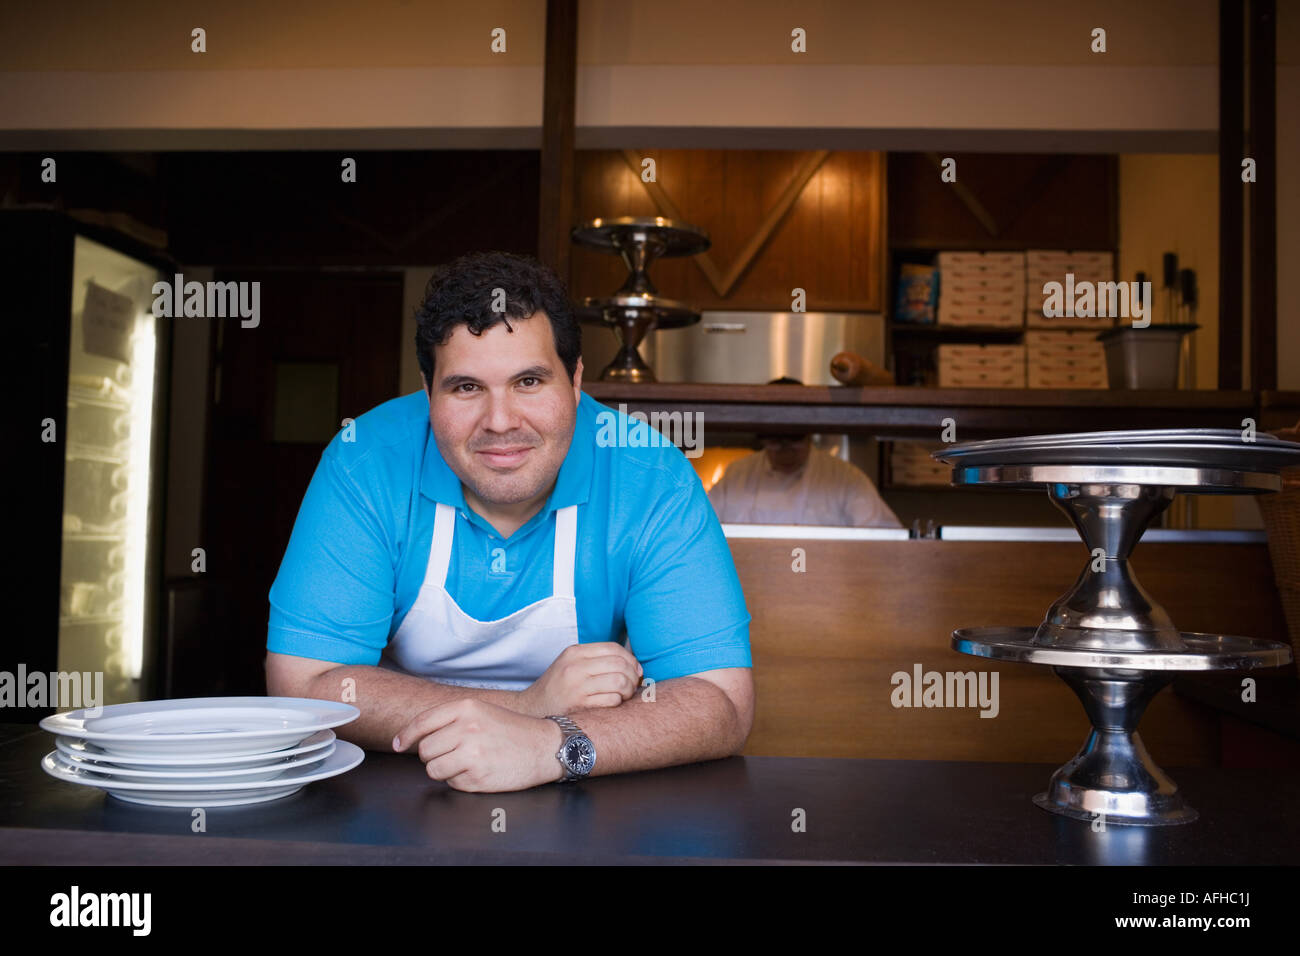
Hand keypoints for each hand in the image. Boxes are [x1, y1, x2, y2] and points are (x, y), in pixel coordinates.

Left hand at [393, 698, 563, 791]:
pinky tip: (480, 771)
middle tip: (454, 753)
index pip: (422, 723)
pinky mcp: (478, 777)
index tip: (397, 745)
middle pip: (425, 750)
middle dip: (433, 755)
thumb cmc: (513, 730)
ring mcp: (472, 754)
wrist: (545, 746)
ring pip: (433, 769)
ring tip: (467, 762)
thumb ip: (451, 719)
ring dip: (445, 769)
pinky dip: (461, 781)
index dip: (405, 736)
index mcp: (466, 708)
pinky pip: (452, 783)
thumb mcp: (482, 711)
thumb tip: (415, 736)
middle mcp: (467, 728)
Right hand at [516, 641, 642, 717]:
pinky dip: (618, 702)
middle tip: (633, 685)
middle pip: (620, 664)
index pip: (614, 648)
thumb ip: (596, 659)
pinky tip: (613, 704)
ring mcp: (577, 686)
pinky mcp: (579, 705)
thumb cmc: (557, 687)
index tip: (635, 670)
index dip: (630, 659)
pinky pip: (612, 700)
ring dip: (628, 690)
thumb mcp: (570, 664)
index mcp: (575, 652)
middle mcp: (575, 666)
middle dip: (633, 676)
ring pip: (619, 682)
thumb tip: (634, 664)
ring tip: (625, 695)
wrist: (530, 709)